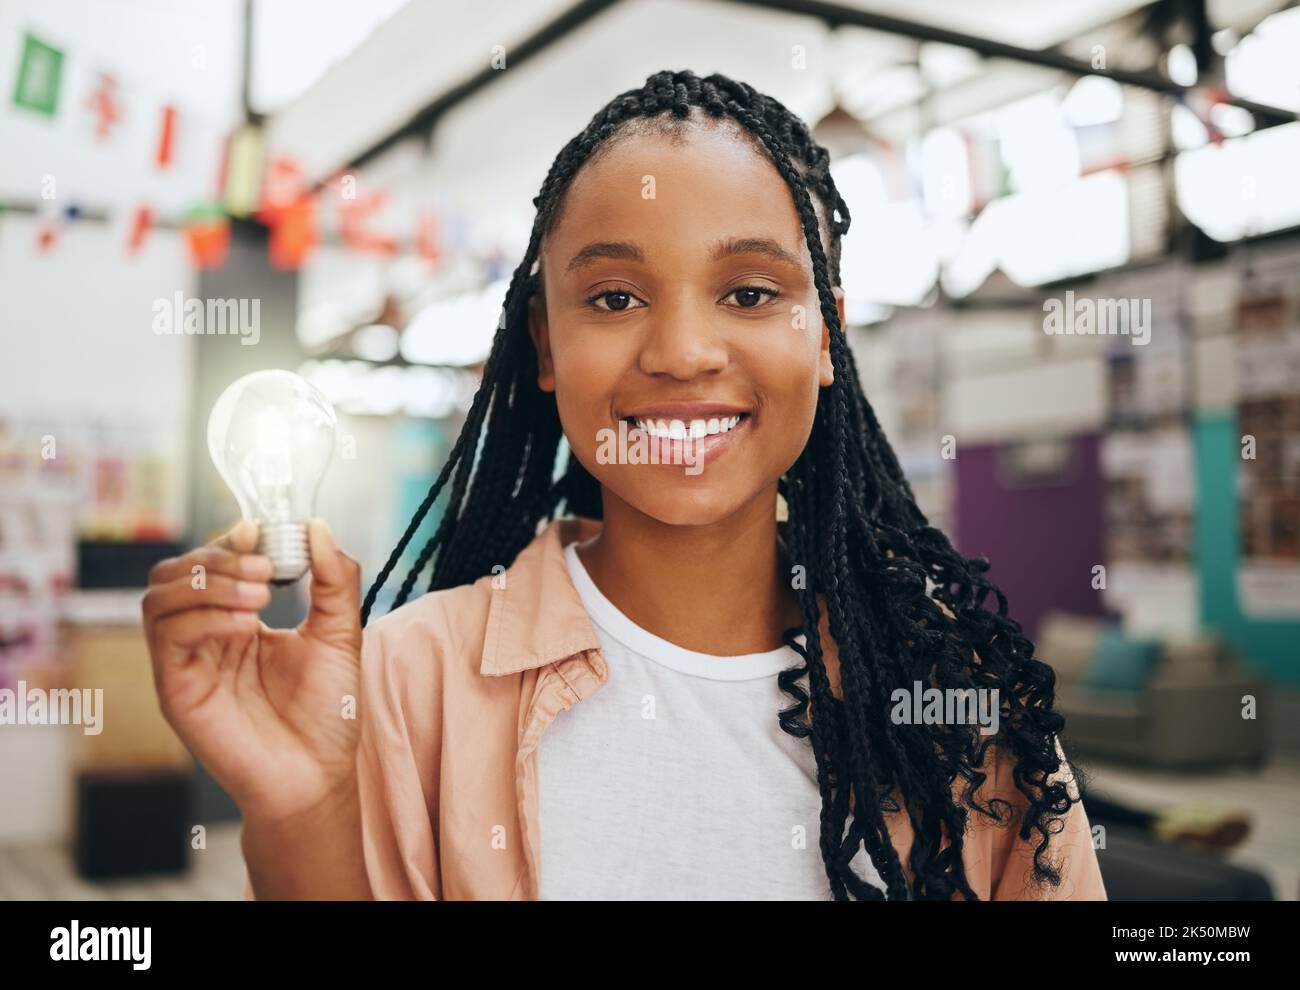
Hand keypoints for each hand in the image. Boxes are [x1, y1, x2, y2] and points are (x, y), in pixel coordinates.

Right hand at [143, 519, 363, 828]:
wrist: (318, 775)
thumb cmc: (327, 712)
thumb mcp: (341, 633)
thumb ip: (335, 580)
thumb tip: (317, 527)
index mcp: (236, 620)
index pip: (210, 561)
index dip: (230, 540)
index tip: (262, 534)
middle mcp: (203, 637)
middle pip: (173, 571)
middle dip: (216, 557)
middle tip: (265, 571)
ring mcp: (186, 662)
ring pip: (159, 597)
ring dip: (206, 583)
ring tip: (258, 598)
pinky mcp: (176, 689)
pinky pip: (166, 636)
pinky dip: (203, 617)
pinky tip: (246, 626)